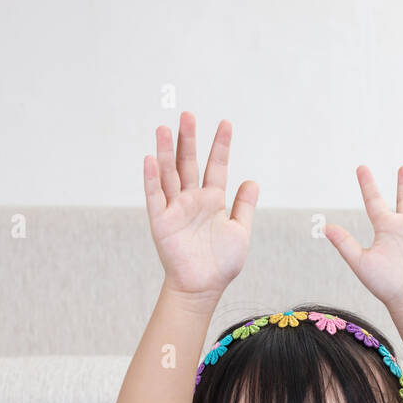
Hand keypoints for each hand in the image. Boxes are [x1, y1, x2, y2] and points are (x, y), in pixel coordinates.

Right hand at [144, 112, 258, 303]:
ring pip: (169, 174)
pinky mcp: (161, 221)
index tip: (225, 123)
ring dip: (165, 151)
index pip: (216, 166)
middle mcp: (192, 200)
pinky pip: (155, 196)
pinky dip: (151, 178)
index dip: (220, 145)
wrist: (203, 288)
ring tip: (164, 127)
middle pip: (189, 163)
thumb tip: (252, 181)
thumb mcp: (240, 232)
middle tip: (188, 114)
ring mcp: (175, 208)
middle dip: (189, 139)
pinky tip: (150, 159)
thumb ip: (244, 206)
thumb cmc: (221, 264)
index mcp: (213, 200)